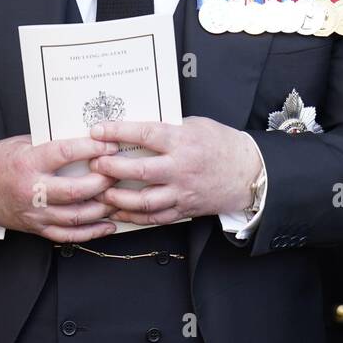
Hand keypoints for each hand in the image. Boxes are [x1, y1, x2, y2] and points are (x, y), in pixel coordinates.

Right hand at [0, 134, 122, 241]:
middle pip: (75, 190)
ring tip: (119, 196)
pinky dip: (91, 232)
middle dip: (103, 181)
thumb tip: (86, 137)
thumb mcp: (22, 143)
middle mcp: (31, 191)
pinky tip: (108, 225)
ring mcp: (35, 213)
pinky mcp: (37, 228)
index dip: (91, 149)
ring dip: (102, 208)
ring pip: (75, 216)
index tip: (110, 145)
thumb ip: (51, 142)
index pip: (64, 153)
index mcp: (27, 163)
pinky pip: (68, 235)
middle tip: (120, 172)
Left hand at [87, 117, 263, 225]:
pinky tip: (120, 211)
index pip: (146, 134)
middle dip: (111, 167)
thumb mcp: (197, 125)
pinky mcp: (185, 208)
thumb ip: (169, 128)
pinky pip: (156, 217)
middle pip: (140, 170)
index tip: (97, 130)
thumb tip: (137, 129)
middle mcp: (181, 168)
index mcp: (184, 141)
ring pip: (145, 200)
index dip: (118, 131)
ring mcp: (183, 191)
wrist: (248, 173)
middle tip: (94, 163)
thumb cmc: (222, 145)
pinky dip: (135, 217)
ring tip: (102, 192)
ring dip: (119, 198)